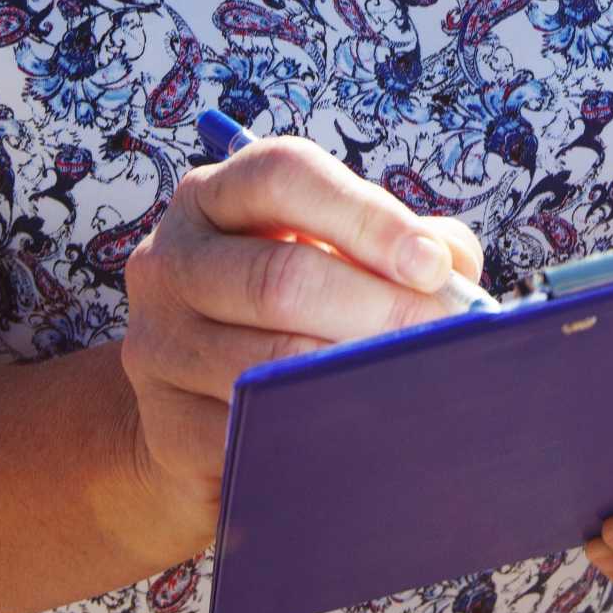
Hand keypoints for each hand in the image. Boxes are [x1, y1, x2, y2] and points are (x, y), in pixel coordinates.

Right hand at [117, 136, 482, 526]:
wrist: (195, 419)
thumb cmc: (290, 317)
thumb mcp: (341, 258)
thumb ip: (404, 245)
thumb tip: (454, 268)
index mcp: (216, 197)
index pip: (282, 175)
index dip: (365, 216)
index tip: (431, 264)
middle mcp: (171, 259)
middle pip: (279, 277)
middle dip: (378, 309)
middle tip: (444, 338)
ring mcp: (158, 344)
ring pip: (267, 360)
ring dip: (353, 375)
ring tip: (418, 385)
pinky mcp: (164, 426)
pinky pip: (250, 432)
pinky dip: (316, 433)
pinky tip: (365, 437)